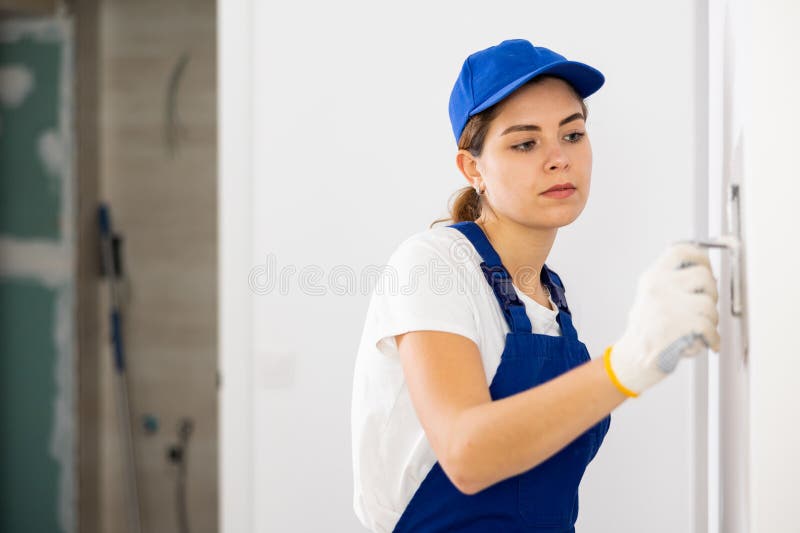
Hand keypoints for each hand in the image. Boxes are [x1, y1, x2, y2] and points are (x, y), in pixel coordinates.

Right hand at [604, 243, 720, 396]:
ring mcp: (667, 305)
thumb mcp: (652, 297)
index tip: (706, 266)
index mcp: (652, 277)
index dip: (700, 256)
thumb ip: (674, 282)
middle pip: (704, 275)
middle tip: (705, 305)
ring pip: (709, 304)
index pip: (680, 251)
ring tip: (700, 328)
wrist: (632, 359)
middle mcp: (658, 287)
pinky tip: (709, 342)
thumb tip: (706, 272)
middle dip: (712, 292)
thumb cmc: (648, 330)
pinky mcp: (677, 325)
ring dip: (711, 319)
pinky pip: (709, 325)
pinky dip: (713, 337)